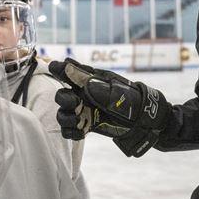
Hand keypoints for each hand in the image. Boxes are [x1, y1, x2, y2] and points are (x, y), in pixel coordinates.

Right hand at [48, 58, 171, 157]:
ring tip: (78, 119)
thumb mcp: (113, 88)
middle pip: (61, 97)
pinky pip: (70, 130)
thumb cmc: (130, 98)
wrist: (144, 119)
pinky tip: (81, 132)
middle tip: (75, 102)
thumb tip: (69, 66)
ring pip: (63, 115)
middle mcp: (83, 96)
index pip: (69, 74)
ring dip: (67, 117)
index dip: (59, 70)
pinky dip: (72, 132)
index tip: (54, 67)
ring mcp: (84, 111)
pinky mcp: (87, 126)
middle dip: (64, 99)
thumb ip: (91, 81)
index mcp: (88, 81)